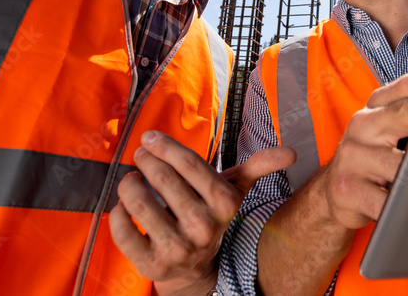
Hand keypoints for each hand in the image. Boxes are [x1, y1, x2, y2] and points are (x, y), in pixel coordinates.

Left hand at [109, 130, 294, 295]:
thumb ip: (257, 168)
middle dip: (145, 161)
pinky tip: (124, 206)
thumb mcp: (234, 192)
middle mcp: (202, 227)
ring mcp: (177, 248)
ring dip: (128, 184)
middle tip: (140, 156)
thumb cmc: (210, 217)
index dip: (165, 146)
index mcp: (223, 204)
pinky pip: (122, 231)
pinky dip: (116, 213)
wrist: (196, 269)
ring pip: (138, 202)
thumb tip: (291, 153)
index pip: (189, 164)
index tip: (149, 139)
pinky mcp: (151, 265)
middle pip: (162, 179)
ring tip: (130, 179)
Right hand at [315, 73, 407, 231]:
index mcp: (374, 107)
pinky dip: (405, 207)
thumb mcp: (388, 132)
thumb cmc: (372, 160)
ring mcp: (352, 156)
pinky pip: (388, 201)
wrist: (334, 192)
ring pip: (403, 165)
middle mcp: (361, 125)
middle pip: (407, 112)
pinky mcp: (347, 188)